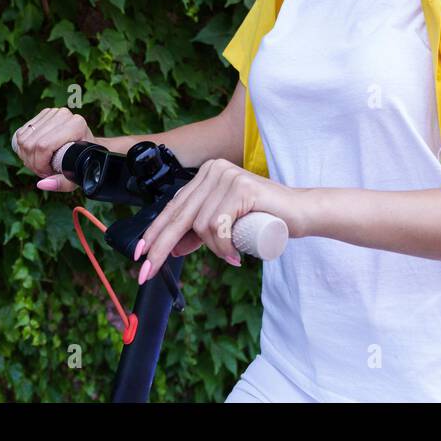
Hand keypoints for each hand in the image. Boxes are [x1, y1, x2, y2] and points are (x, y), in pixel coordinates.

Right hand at [12, 107, 91, 192]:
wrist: (88, 146)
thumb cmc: (84, 162)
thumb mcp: (76, 176)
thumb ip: (61, 183)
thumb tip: (41, 184)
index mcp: (76, 125)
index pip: (43, 146)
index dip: (39, 164)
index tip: (46, 173)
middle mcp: (64, 115)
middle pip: (32, 143)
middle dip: (32, 163)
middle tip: (42, 171)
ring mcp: (53, 112)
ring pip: (24, 139)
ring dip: (26, 156)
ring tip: (40, 164)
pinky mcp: (43, 114)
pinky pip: (21, 133)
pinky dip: (23, 148)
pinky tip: (34, 154)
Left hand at [133, 158, 293, 283]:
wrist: (300, 213)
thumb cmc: (264, 219)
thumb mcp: (224, 226)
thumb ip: (200, 231)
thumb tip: (172, 247)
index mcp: (207, 174)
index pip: (174, 206)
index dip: (155, 232)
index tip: (140, 255)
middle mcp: (214, 170)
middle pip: (180, 214)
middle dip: (161, 246)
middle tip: (147, 271)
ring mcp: (227, 176)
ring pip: (201, 225)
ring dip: (214, 249)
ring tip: (233, 253)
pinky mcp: (241, 188)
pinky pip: (218, 225)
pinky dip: (223, 246)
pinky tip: (236, 254)